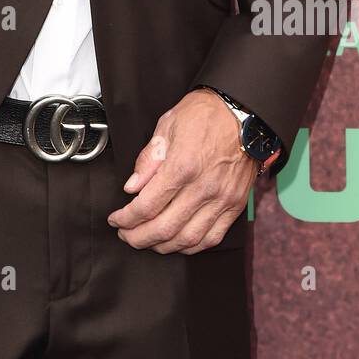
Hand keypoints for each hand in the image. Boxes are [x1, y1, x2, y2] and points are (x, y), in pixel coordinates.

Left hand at [106, 88, 256, 253]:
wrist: (243, 112)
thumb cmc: (204, 115)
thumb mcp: (167, 126)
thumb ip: (148, 160)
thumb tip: (131, 187)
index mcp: (182, 166)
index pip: (147, 205)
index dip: (126, 218)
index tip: (116, 219)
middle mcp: (203, 187)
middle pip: (164, 228)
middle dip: (139, 237)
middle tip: (126, 235)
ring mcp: (221, 199)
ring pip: (187, 239)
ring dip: (162, 246)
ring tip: (148, 241)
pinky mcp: (235, 205)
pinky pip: (212, 237)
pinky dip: (191, 246)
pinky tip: (177, 242)